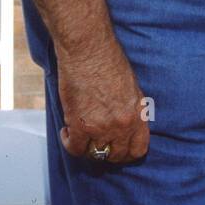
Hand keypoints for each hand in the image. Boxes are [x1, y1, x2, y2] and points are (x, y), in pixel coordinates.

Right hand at [57, 39, 150, 163]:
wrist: (89, 49)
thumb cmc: (107, 60)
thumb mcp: (130, 87)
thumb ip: (129, 109)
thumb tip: (123, 124)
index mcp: (138, 114)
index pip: (138, 150)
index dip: (126, 153)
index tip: (116, 148)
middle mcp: (123, 125)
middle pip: (116, 156)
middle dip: (106, 152)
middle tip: (95, 142)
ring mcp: (102, 127)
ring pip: (95, 154)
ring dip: (87, 147)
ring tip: (80, 136)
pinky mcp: (80, 126)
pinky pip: (75, 148)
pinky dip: (68, 142)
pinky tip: (66, 131)